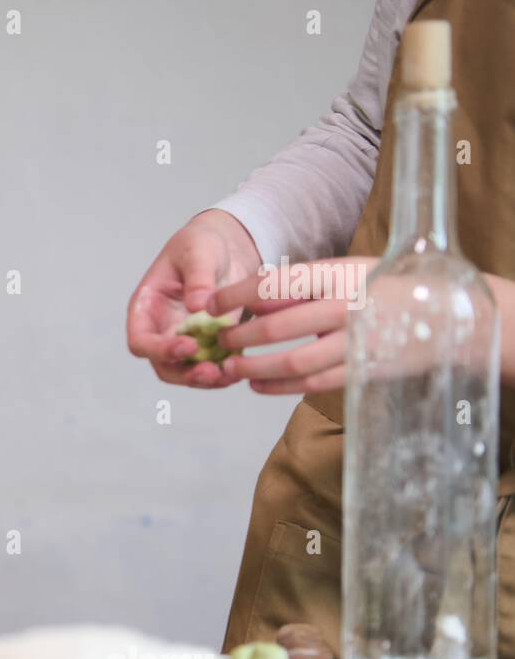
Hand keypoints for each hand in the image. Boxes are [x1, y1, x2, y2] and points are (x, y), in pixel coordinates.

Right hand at [126, 209, 262, 387]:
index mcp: (148, 307)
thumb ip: (198, 276)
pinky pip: (213, 368)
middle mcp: (163, 329)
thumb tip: (197, 305)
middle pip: (163, 365)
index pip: (141, 341)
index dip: (159, 350)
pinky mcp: (212, 345)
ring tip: (228, 375)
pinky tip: (240, 367)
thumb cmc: (202, 243)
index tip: (189, 345)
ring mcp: (187, 340)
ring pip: (187, 373)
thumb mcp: (198, 250)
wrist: (230, 245)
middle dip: (185, 374)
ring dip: (206, 379)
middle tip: (210, 371)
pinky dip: (225, 373)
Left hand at [210, 256, 374, 394]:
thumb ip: (303, 287)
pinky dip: (280, 386)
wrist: (450, 316)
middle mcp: (347, 307)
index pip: (276, 283)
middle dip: (241, 336)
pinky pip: (312, 383)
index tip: (209, 304)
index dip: (237, 295)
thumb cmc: (387, 287)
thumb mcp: (348, 272)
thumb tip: (253, 300)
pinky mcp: (362, 371)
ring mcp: (357, 343)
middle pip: (279, 326)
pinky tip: (258, 385)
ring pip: (293, 362)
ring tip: (232, 368)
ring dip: (255, 367)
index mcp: (341, 275)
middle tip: (220, 342)